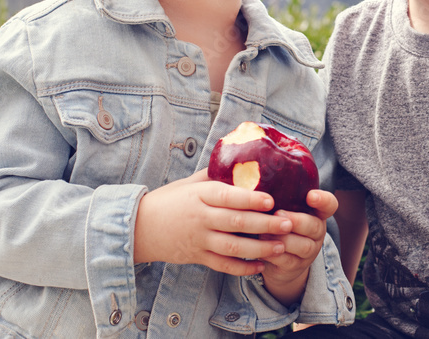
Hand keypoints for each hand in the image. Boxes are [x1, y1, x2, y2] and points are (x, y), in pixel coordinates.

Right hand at [133, 168, 294, 275]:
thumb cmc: (169, 200)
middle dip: (264, 224)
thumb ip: (215, 175)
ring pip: (232, 247)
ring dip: (258, 249)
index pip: (228, 196)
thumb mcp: (189, 183)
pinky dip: (242, 268)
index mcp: (200, 195)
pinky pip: (222, 265)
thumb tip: (242, 160)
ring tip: (281, 246)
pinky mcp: (197, 257)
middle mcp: (201, 218)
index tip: (272, 200)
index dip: (250, 199)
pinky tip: (260, 266)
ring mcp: (199, 240)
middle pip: (236, 222)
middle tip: (288, 223)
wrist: (139, 227)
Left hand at [260, 189, 338, 305]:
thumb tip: (255, 174)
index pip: (329, 204)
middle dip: (296, 221)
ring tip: (264, 232)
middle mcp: (317, 232)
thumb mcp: (283, 208)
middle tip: (277, 215)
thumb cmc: (279, 224)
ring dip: (283, 239)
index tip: (311, 195)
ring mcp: (309, 251)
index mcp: (316, 213)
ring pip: (302, 246)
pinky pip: (288, 261)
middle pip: (314, 226)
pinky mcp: (296, 267)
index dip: (323, 200)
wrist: (280, 261)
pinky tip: (261, 248)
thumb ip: (279, 194)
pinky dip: (273, 254)